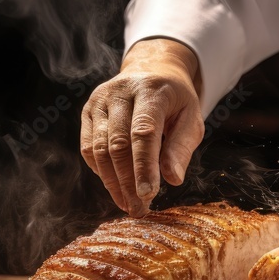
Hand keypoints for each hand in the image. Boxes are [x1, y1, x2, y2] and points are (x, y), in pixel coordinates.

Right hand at [80, 38, 204, 215]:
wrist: (152, 69)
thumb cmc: (175, 101)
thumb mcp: (191, 119)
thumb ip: (181, 148)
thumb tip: (173, 179)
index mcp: (151, 91)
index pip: (144, 133)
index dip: (144, 166)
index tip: (148, 195)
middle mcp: (120, 92)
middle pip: (118, 144)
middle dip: (127, 182)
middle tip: (139, 209)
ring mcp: (99, 100)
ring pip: (98, 148)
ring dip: (112, 182)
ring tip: (128, 205)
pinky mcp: (87, 110)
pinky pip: (87, 147)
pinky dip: (100, 170)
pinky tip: (116, 185)